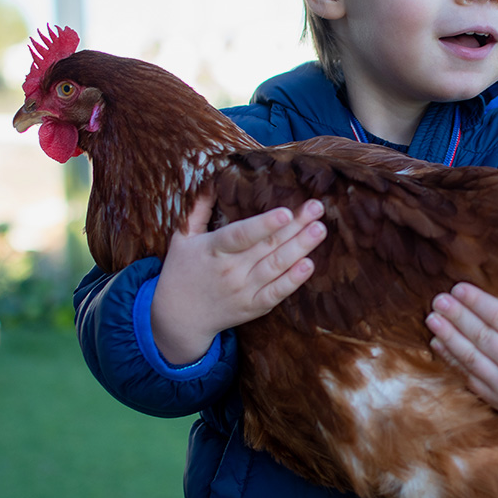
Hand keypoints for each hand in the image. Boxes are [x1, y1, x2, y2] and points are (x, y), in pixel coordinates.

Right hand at [151, 191, 325, 364]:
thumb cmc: (181, 270)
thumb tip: (211, 179)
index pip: (241, 235)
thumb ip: (198, 208)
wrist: (177, 318)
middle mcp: (231, 271)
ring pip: (276, 267)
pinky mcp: (253, 307)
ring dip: (301, 248)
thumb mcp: (181, 237)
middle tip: (317, 208)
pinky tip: (309, 265)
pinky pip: (276, 293)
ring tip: (320, 230)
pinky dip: (293, 281)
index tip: (286, 212)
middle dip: (295, 226)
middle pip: (267, 246)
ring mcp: (243, 291)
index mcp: (213, 250)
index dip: (264, 224)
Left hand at [426, 282, 497, 434]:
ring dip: (448, 336)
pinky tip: (437, 342)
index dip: (479, 302)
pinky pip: (467, 376)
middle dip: (458, 316)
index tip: (459, 288)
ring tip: (432, 318)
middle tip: (439, 299)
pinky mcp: (493, 398)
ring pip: (470, 358)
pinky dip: (450, 359)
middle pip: (482, 336)